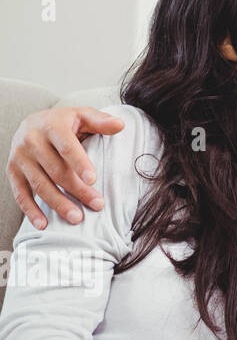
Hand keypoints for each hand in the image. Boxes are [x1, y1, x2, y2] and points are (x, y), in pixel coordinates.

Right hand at [7, 107, 123, 228]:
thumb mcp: (82, 115)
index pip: (66, 146)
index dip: (79, 163)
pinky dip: (30, 210)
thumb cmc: (63, 122)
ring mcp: (20, 158)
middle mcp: (31, 142)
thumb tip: (120, 125)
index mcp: (51, 126)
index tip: (93, 180)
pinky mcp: (12, 172)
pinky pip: (20, 194)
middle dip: (77, 189)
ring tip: (76, 218)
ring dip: (58, 203)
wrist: (30, 123)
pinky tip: (43, 224)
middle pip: (56, 170)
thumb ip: (100, 121)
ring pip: (40, 185)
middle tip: (96, 204)